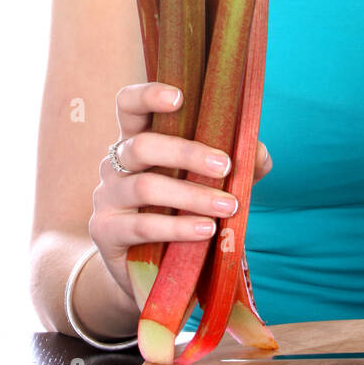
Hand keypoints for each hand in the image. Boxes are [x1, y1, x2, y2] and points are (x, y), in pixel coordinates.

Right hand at [90, 81, 272, 302]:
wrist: (149, 270)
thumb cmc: (183, 212)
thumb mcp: (213, 183)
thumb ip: (239, 163)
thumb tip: (258, 152)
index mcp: (137, 139)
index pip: (129, 104)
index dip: (148, 94)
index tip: (179, 97)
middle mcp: (115, 162)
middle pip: (142, 145)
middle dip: (188, 153)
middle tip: (225, 166)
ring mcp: (106, 196)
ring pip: (146, 186)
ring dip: (193, 195)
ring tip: (228, 206)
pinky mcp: (104, 230)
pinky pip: (143, 225)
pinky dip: (179, 227)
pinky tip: (206, 230)